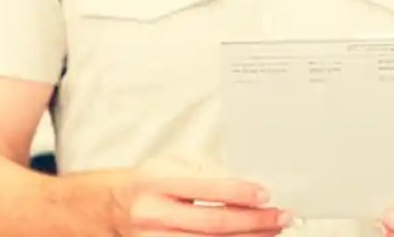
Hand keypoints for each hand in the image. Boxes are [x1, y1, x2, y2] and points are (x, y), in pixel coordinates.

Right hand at [113, 161, 288, 236]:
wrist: (112, 207)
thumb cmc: (149, 183)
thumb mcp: (171, 164)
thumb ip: (205, 172)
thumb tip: (248, 185)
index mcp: (157, 181)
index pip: (205, 187)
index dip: (239, 192)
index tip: (265, 195)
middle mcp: (153, 214)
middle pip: (213, 223)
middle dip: (253, 221)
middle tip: (280, 217)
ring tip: (272, 231)